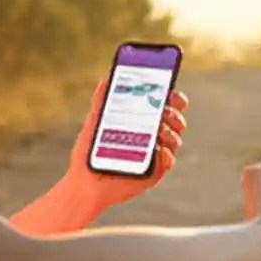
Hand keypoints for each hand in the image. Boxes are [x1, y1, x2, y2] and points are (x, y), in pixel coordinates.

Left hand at [62, 79, 188, 213]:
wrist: (84, 182)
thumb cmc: (89, 153)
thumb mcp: (94, 122)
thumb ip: (102, 101)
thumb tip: (106, 79)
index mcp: (143, 122)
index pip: (166, 106)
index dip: (175, 98)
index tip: (173, 93)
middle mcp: (153, 137)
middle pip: (176, 122)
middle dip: (175, 114)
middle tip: (165, 112)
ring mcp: (155, 155)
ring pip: (175, 140)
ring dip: (171, 132)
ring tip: (159, 130)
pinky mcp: (154, 173)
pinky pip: (168, 161)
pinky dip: (166, 154)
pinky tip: (157, 149)